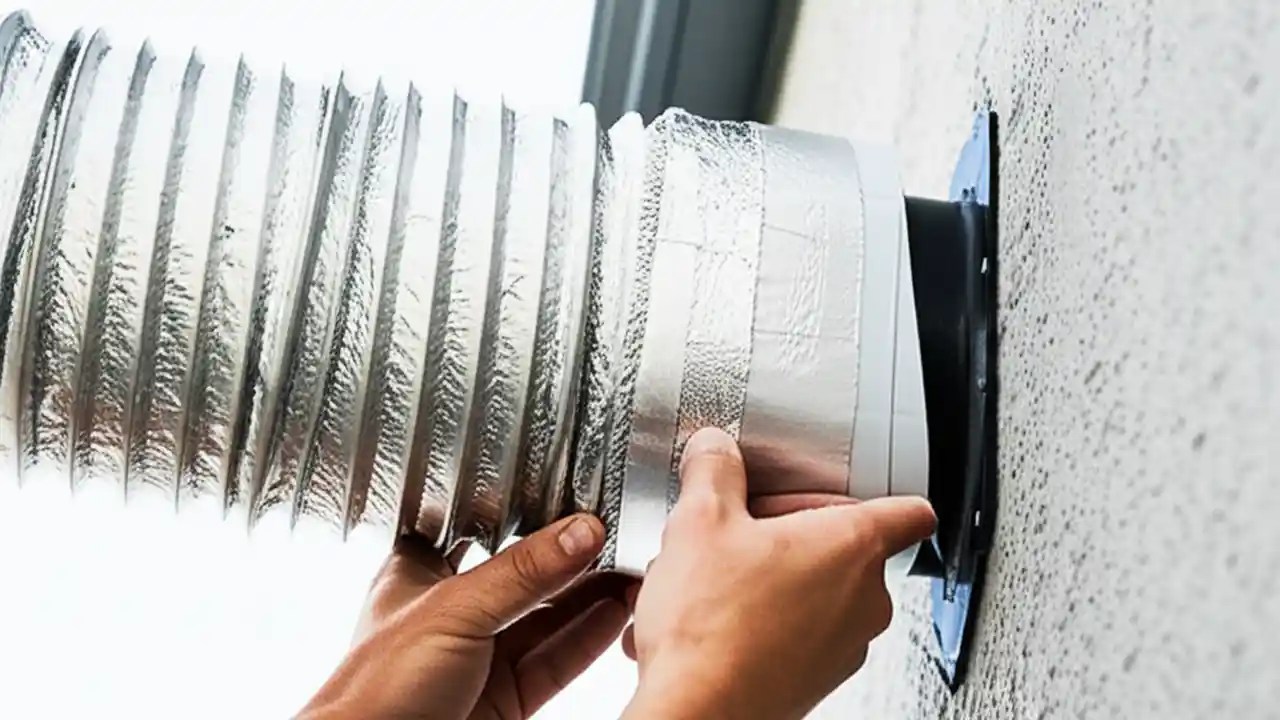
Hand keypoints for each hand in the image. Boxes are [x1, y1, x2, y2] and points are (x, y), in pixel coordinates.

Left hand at [299, 514, 633, 719]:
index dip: (523, 515)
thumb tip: (578, 533)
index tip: (571, 503)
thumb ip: (523, 572)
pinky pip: (556, 660)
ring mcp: (481, 659)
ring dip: (589, 597)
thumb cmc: (373, 692)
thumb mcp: (455, 609)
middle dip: (569, 558)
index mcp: (420, 577)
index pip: (479, 531)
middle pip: (523, 577)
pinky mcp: (506, 699)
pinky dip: (589, 637)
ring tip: (628, 570)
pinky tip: (615, 613)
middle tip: (613, 535)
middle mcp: (452, 616)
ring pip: (546, 619)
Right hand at [622, 428, 935, 719]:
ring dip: (776, 578)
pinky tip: (717, 618)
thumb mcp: (699, 521)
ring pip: (822, 592)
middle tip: (745, 532)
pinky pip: (803, 633)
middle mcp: (864, 599)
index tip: (864, 494)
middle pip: (848, 546)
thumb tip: (714, 452)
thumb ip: (713, 470)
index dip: (890, 496)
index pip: (911, 512)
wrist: (697, 710)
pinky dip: (767, 620)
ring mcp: (845, 646)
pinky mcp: (818, 680)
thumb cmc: (711, 627)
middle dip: (794, 533)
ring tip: (720, 579)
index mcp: (851, 547)